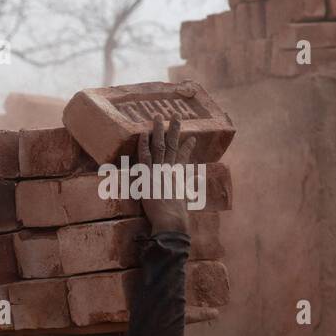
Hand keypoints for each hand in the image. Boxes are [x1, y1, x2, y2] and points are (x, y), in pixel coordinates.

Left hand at [134, 116, 195, 235]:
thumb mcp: (184, 200)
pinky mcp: (147, 176)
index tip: (192, 138)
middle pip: (173, 145)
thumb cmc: (177, 215)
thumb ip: (184, 191)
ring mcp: (159, 170)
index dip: (188, 147)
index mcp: (180, 175)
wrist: (170, 220)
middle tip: (176, 115)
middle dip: (174, 129)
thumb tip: (190, 187)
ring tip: (158, 117)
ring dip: (159, 130)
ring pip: (159, 146)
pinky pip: (144, 156)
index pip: (184, 157)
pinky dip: (143, 145)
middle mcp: (170, 169)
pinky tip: (143, 133)